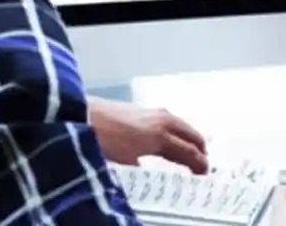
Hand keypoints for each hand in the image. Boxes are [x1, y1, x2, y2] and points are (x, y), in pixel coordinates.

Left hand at [86, 98, 207, 173]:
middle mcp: (163, 120)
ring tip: (187, 153)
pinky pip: (170, 122)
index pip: (188, 151)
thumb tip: (157, 176)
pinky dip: (177, 132)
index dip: (198, 163)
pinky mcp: (144, 110)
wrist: (82, 115)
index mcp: (162, 135)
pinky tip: (168, 140)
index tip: (203, 173)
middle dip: (199, 149)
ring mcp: (154, 112)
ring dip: (188, 139)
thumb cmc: (106, 140)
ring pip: (181, 126)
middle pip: (190, 134)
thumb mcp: (128, 161)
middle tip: (201, 163)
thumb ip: (147, 168)